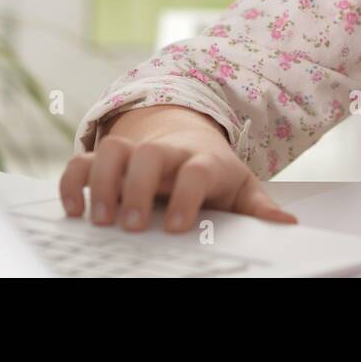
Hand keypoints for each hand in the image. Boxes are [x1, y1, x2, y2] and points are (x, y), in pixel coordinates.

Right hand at [59, 105, 297, 233]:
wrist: (188, 135)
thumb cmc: (213, 170)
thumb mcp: (240, 186)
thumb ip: (259, 206)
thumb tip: (287, 223)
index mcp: (203, 160)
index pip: (196, 169)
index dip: (186, 194)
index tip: (176, 226)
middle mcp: (167, 152)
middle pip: (149, 154)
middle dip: (136, 187)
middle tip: (128, 225)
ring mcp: (136, 150)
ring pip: (113, 149)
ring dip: (102, 182)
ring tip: (99, 220)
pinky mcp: (111, 157)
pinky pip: (84, 159)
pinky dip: (73, 181)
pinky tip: (72, 210)